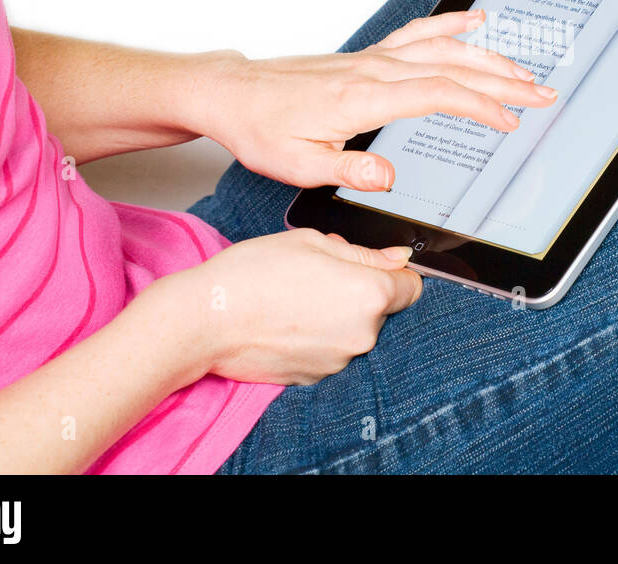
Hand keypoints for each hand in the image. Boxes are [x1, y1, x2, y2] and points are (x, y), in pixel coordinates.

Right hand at [167, 227, 422, 385]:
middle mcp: (362, 334)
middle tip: (320, 275)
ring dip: (337, 316)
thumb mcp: (313, 242)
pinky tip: (287, 321)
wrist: (205, 320)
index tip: (376, 266)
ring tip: (296, 299)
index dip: (395, 273)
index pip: (412, 287)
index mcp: (369, 295)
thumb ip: (363, 253)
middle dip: (360, 292)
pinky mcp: (315, 377)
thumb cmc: (253, 274)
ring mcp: (339, 360)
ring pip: (354, 331)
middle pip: (381, 310)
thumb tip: (397, 258)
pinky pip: (330, 350)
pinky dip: (317, 337)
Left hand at [196, 10, 556, 189]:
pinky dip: (451, 25)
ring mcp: (372, 59)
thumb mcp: (298, 165)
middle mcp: (373, 71)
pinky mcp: (367, 57)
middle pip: (452, 68)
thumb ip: (348, 170)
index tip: (511, 121)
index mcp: (362, 98)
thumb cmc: (261, 129)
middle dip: (503, 81)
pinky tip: (476, 20)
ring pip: (442, 49)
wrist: (233, 93)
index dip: (481, 106)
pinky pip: (418, 34)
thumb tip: (388, 177)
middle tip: (543, 94)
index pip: (437, 95)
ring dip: (488, 57)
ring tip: (525, 71)